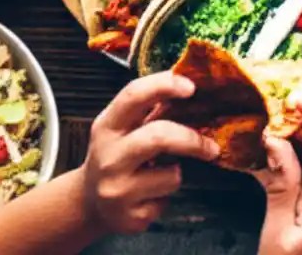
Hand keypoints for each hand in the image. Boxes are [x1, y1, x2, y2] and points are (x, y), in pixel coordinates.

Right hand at [82, 72, 220, 233]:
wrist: (89, 204)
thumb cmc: (116, 157)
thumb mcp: (122, 130)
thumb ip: (149, 110)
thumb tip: (191, 87)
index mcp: (108, 126)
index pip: (133, 96)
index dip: (164, 85)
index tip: (191, 87)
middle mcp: (108, 157)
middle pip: (159, 137)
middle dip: (192, 140)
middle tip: (212, 147)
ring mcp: (117, 189)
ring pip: (171, 175)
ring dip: (175, 173)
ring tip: (159, 175)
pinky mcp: (130, 217)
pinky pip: (167, 201)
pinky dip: (166, 196)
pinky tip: (149, 196)